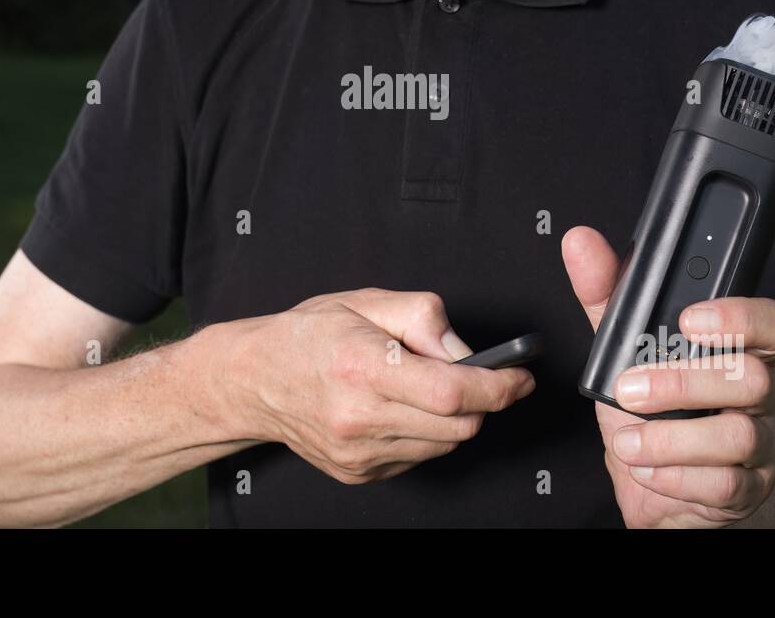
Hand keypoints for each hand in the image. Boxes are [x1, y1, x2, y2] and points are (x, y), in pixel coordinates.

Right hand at [225, 288, 535, 483]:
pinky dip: (426, 434)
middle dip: (483, 400)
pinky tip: (401, 407)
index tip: (520, 376)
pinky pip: (419, 457)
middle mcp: (359, 416)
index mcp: (362, 366)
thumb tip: (465, 349)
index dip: (498, 387)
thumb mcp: (366, 301)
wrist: (255, 380)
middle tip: (477, 375)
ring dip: (454, 418)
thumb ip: (423, 316)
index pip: (452, 392)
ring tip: (424, 386)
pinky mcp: (359, 473)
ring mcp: (358, 452)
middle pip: (459, 425)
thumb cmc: (308, 335)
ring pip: (444, 444)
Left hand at [562, 226, 774, 526]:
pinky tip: (647, 468)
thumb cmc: (648, 407)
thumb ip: (605, 296)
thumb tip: (581, 243)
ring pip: (739, 436)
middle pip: (751, 378)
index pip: (774, 323)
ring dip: (671, 439)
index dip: (741, 317)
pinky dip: (676, 476)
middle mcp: (762, 393)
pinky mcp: (749, 489)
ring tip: (627, 440)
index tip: (688, 320)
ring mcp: (762, 444)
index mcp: (741, 349)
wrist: (649, 480)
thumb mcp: (621, 349)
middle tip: (628, 389)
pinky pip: (726, 485)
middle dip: (682, 383)